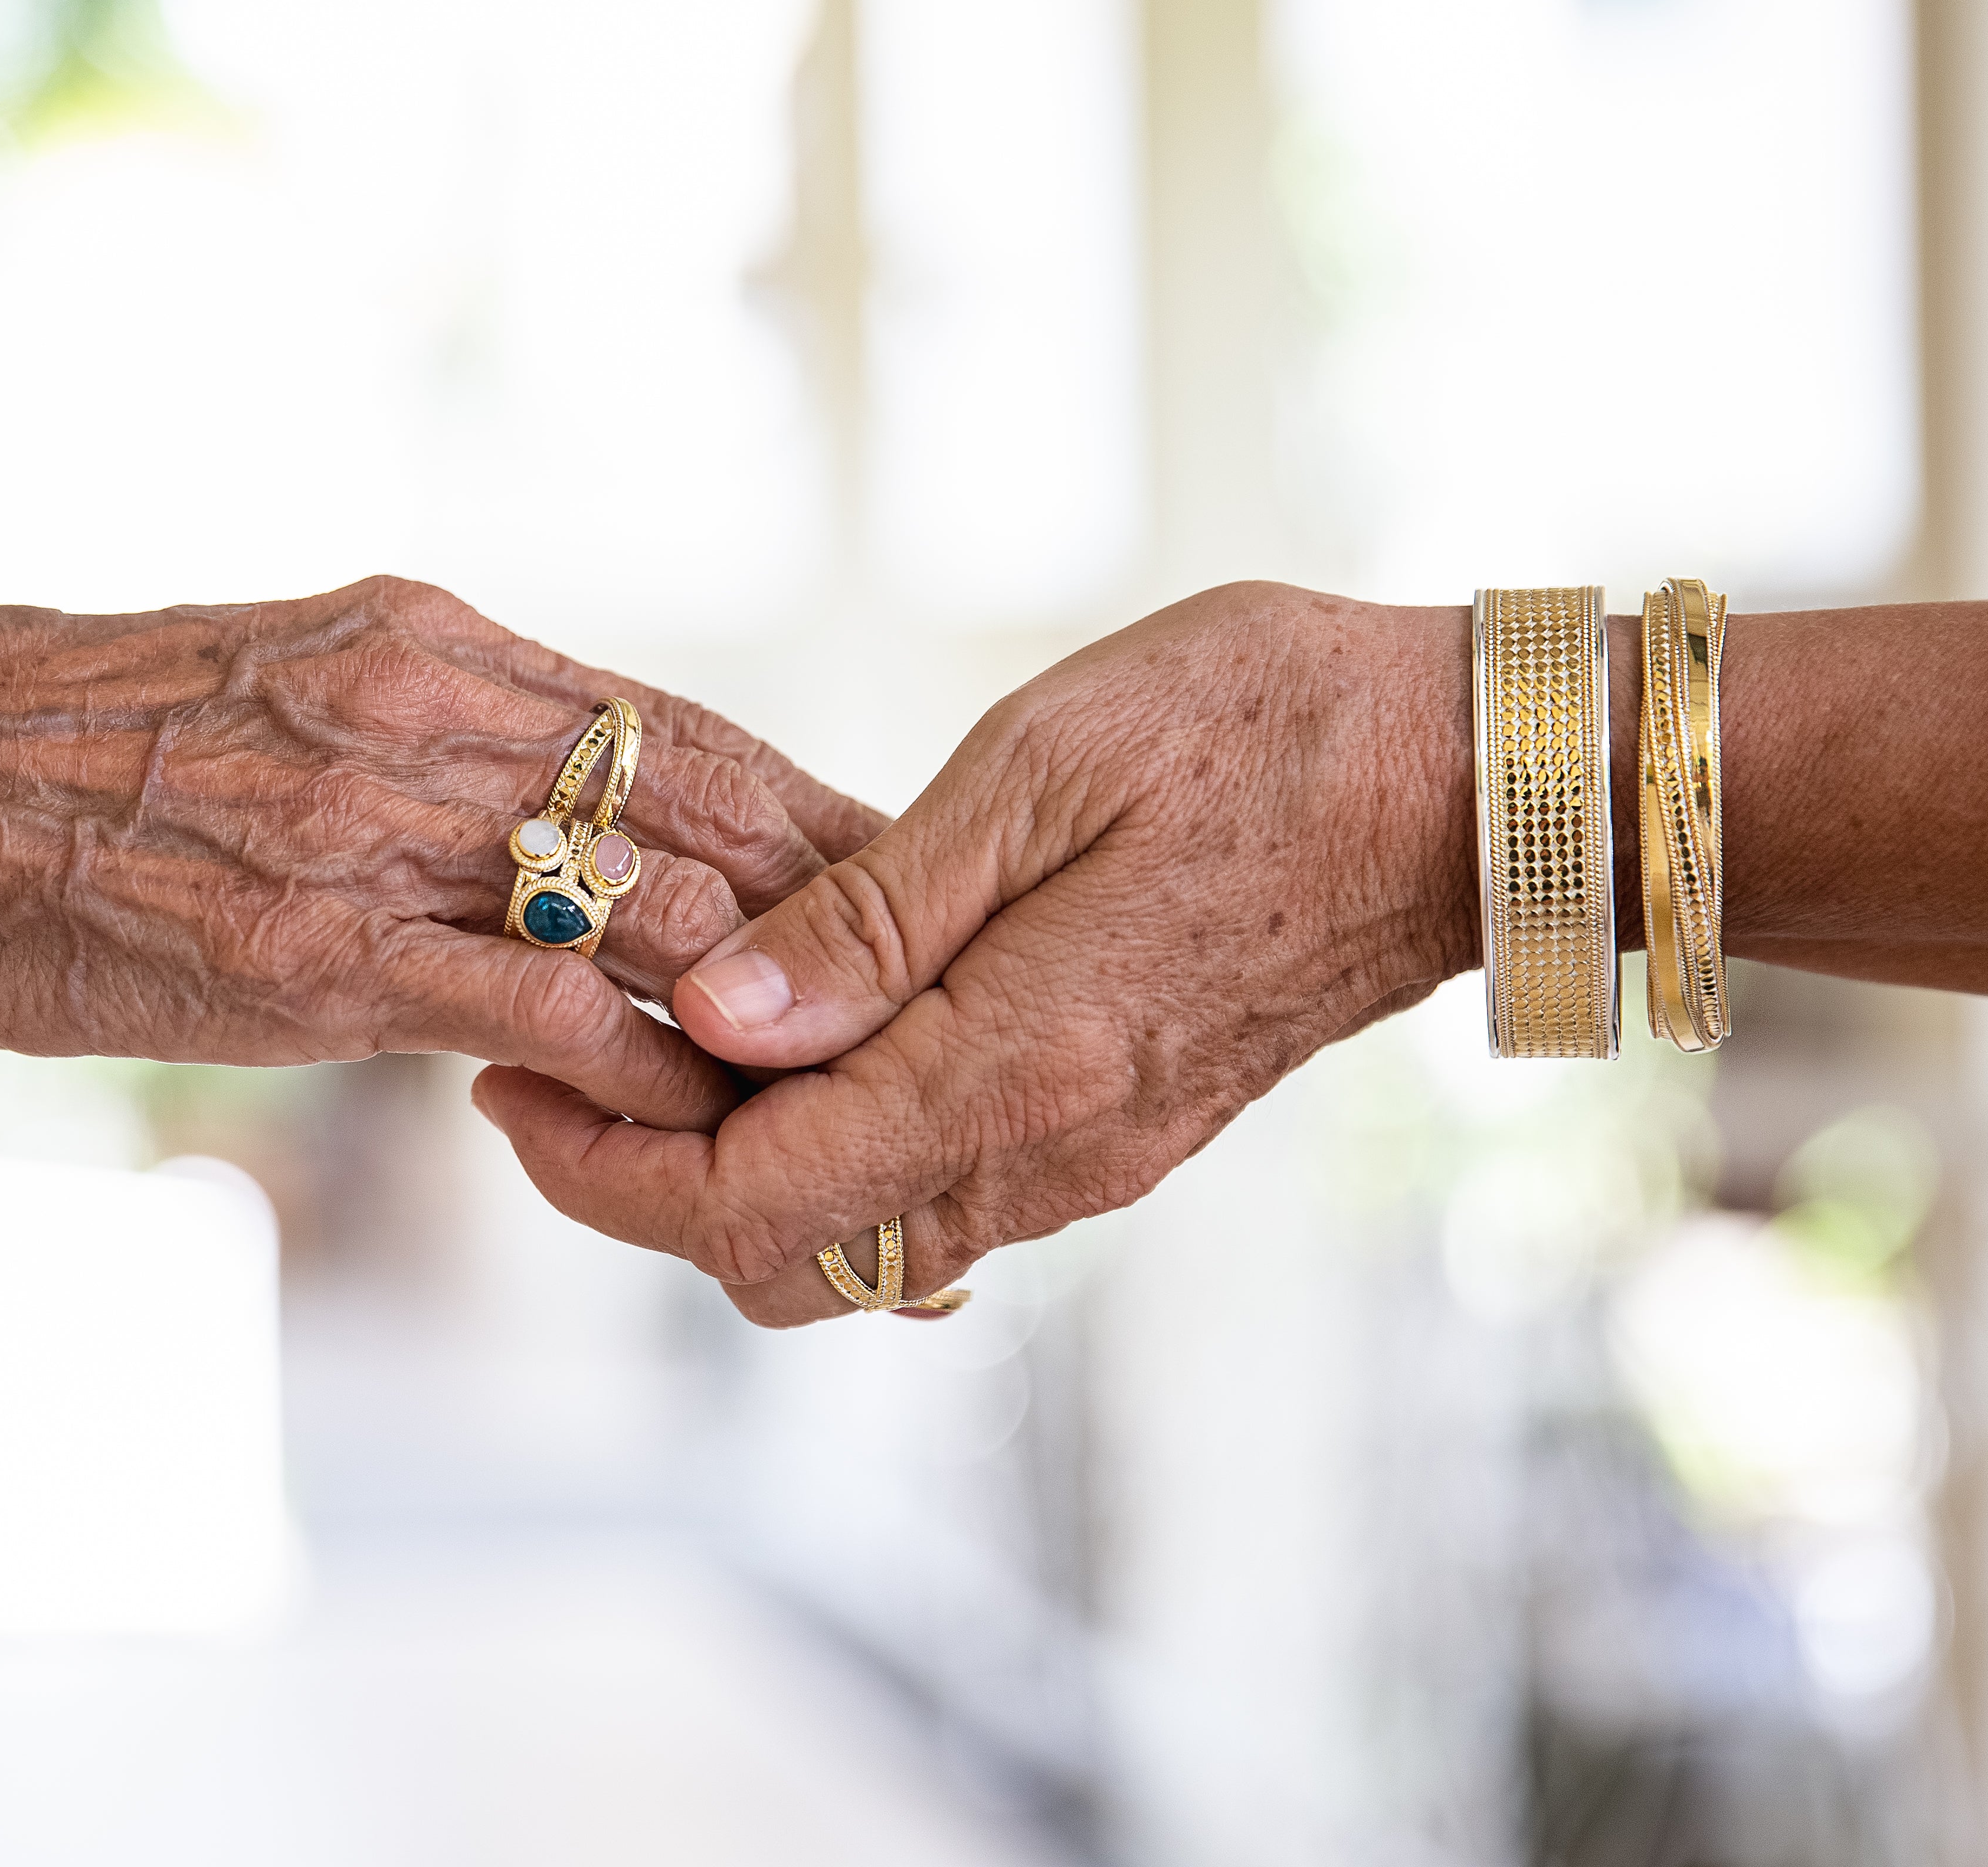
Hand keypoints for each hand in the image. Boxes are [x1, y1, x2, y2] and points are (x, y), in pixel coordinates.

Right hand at [0, 577, 883, 1131]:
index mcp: (430, 638)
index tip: (901, 868)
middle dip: (834, 905)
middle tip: (937, 982)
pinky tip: (695, 1117)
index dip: (809, 808)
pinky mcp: (319, 951)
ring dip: (763, 1001)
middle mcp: (430, 710)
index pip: (683, 725)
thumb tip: (531, 797)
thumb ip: (422, 735)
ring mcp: (380, 830)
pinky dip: (635, 1067)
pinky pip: (537, 1011)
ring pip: (650, 906)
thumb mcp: (289, 685)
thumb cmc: (76, 744)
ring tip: (845, 1074)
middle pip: (707, 807)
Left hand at [471, 582, 1480, 1321]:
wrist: (1471, 781)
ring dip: (738, 1168)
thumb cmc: (1265, 727)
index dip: (603, 1169)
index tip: (516, 1076)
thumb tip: (725, 1020)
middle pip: (789, 1260)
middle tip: (566, 1054)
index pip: (753, 1205)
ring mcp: (1094, 1154)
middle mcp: (1052, 1149)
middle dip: (645, 1185)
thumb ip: (874, 918)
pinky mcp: (1122, 1127)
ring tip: (665, 1034)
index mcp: (1015, 1063)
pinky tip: (801, 1033)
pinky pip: (940, 1194)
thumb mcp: (1042, 769)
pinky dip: (835, 1148)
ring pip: (861, 1241)